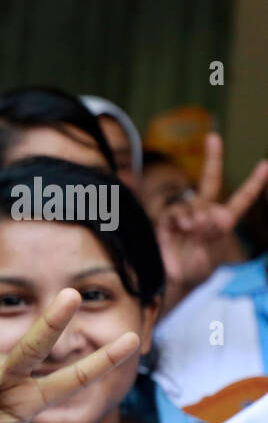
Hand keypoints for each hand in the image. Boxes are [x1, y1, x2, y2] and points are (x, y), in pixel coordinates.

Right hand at [154, 133, 267, 310]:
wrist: (173, 283)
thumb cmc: (196, 272)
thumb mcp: (214, 256)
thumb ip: (214, 233)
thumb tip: (206, 214)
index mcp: (223, 222)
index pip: (241, 199)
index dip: (253, 183)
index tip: (265, 165)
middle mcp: (204, 213)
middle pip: (209, 180)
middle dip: (213, 158)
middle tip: (213, 139)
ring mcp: (184, 215)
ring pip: (193, 203)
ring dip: (197, 215)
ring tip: (195, 229)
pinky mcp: (165, 222)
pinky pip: (174, 211)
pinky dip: (181, 217)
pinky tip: (184, 226)